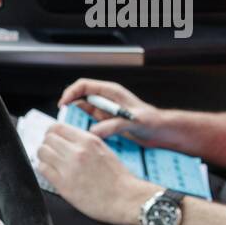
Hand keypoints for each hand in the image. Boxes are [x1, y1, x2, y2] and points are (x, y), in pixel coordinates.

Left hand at [37, 123, 156, 224]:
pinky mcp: (63, 185)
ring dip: (44, 157)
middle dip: (47, 145)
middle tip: (51, 152)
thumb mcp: (103, 150)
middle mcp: (77, 151)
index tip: (53, 139)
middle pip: (48, 139)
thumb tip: (66, 140)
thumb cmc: (118, 178)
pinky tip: (51, 173)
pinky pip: (42, 169)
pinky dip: (44, 169)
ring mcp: (69, 168)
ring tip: (50, 162)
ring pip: (42, 152)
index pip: (57, 127)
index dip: (52, 133)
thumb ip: (85, 143)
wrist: (126, 199)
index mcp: (89, 141)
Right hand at [57, 78, 183, 149]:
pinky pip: (90, 124)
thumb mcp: (133, 122)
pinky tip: (84, 138)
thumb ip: (113, 126)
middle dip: (70, 109)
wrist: (162, 131)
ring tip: (73, 132)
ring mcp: (106, 112)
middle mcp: (106, 100)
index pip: (84, 86)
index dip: (71, 93)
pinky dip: (85, 130)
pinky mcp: (107, 123)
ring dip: (77, 121)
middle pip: (80, 99)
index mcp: (111, 92)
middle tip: (64, 123)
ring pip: (83, 113)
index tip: (63, 104)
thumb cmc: (152, 121)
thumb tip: (93, 132)